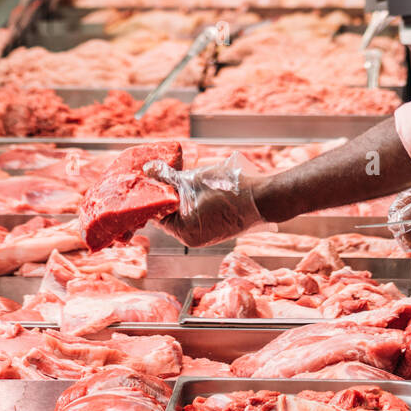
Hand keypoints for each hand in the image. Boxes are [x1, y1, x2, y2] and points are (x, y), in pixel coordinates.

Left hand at [144, 156, 262, 247]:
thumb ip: (167, 176)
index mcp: (183, 231)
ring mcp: (205, 238)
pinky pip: (197, 219)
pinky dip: (194, 206)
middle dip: (168, 196)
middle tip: (166, 176)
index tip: (152, 179)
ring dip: (182, 200)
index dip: (154, 194)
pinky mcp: (215, 232)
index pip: (157, 213)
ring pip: (184, 216)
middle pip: (170, 216)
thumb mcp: (193, 179)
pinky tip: (199, 190)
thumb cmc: (228, 189)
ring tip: (183, 180)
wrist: (262, 198)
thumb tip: (147, 170)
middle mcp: (192, 239)